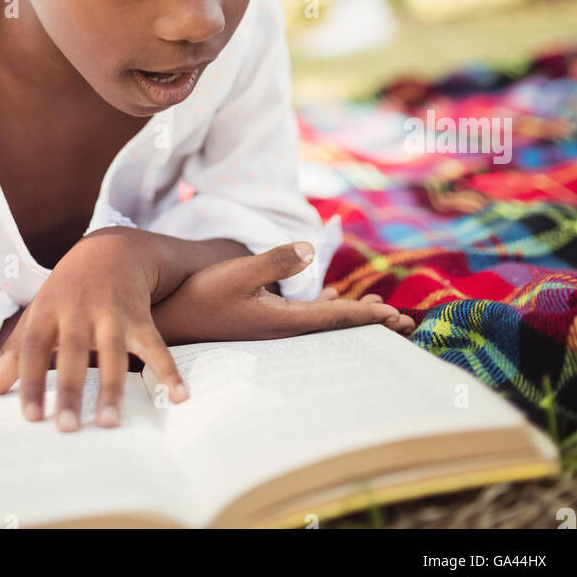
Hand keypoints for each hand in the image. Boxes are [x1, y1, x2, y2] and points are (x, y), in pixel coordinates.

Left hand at [0, 228, 189, 430]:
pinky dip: (168, 370)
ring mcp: (111, 312)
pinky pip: (155, 345)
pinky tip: (179, 396)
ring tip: (110, 423)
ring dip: (113, 388)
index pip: (34, 347)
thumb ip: (15, 352)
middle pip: (73, 351)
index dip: (31, 381)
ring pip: (113, 352)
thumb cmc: (66, 291)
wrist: (110, 249)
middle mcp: (78, 310)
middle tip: (67, 428)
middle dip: (71, 389)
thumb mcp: (38, 312)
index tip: (31, 417)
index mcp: (48, 310)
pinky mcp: (140, 315)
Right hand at [151, 242, 415, 343]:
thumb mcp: (237, 273)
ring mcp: (274, 324)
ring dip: (351, 314)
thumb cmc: (202, 297)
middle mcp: (284, 327)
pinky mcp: (262, 318)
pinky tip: (332, 300)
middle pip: (338, 324)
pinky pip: (303, 314)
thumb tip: (308, 249)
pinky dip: (325, 308)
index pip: (337, 319)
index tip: (396, 316)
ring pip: (323, 320)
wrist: (170, 320)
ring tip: (380, 312)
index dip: (368, 316)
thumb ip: (274, 261)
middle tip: (406, 322)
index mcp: (284, 321)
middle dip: (371, 320)